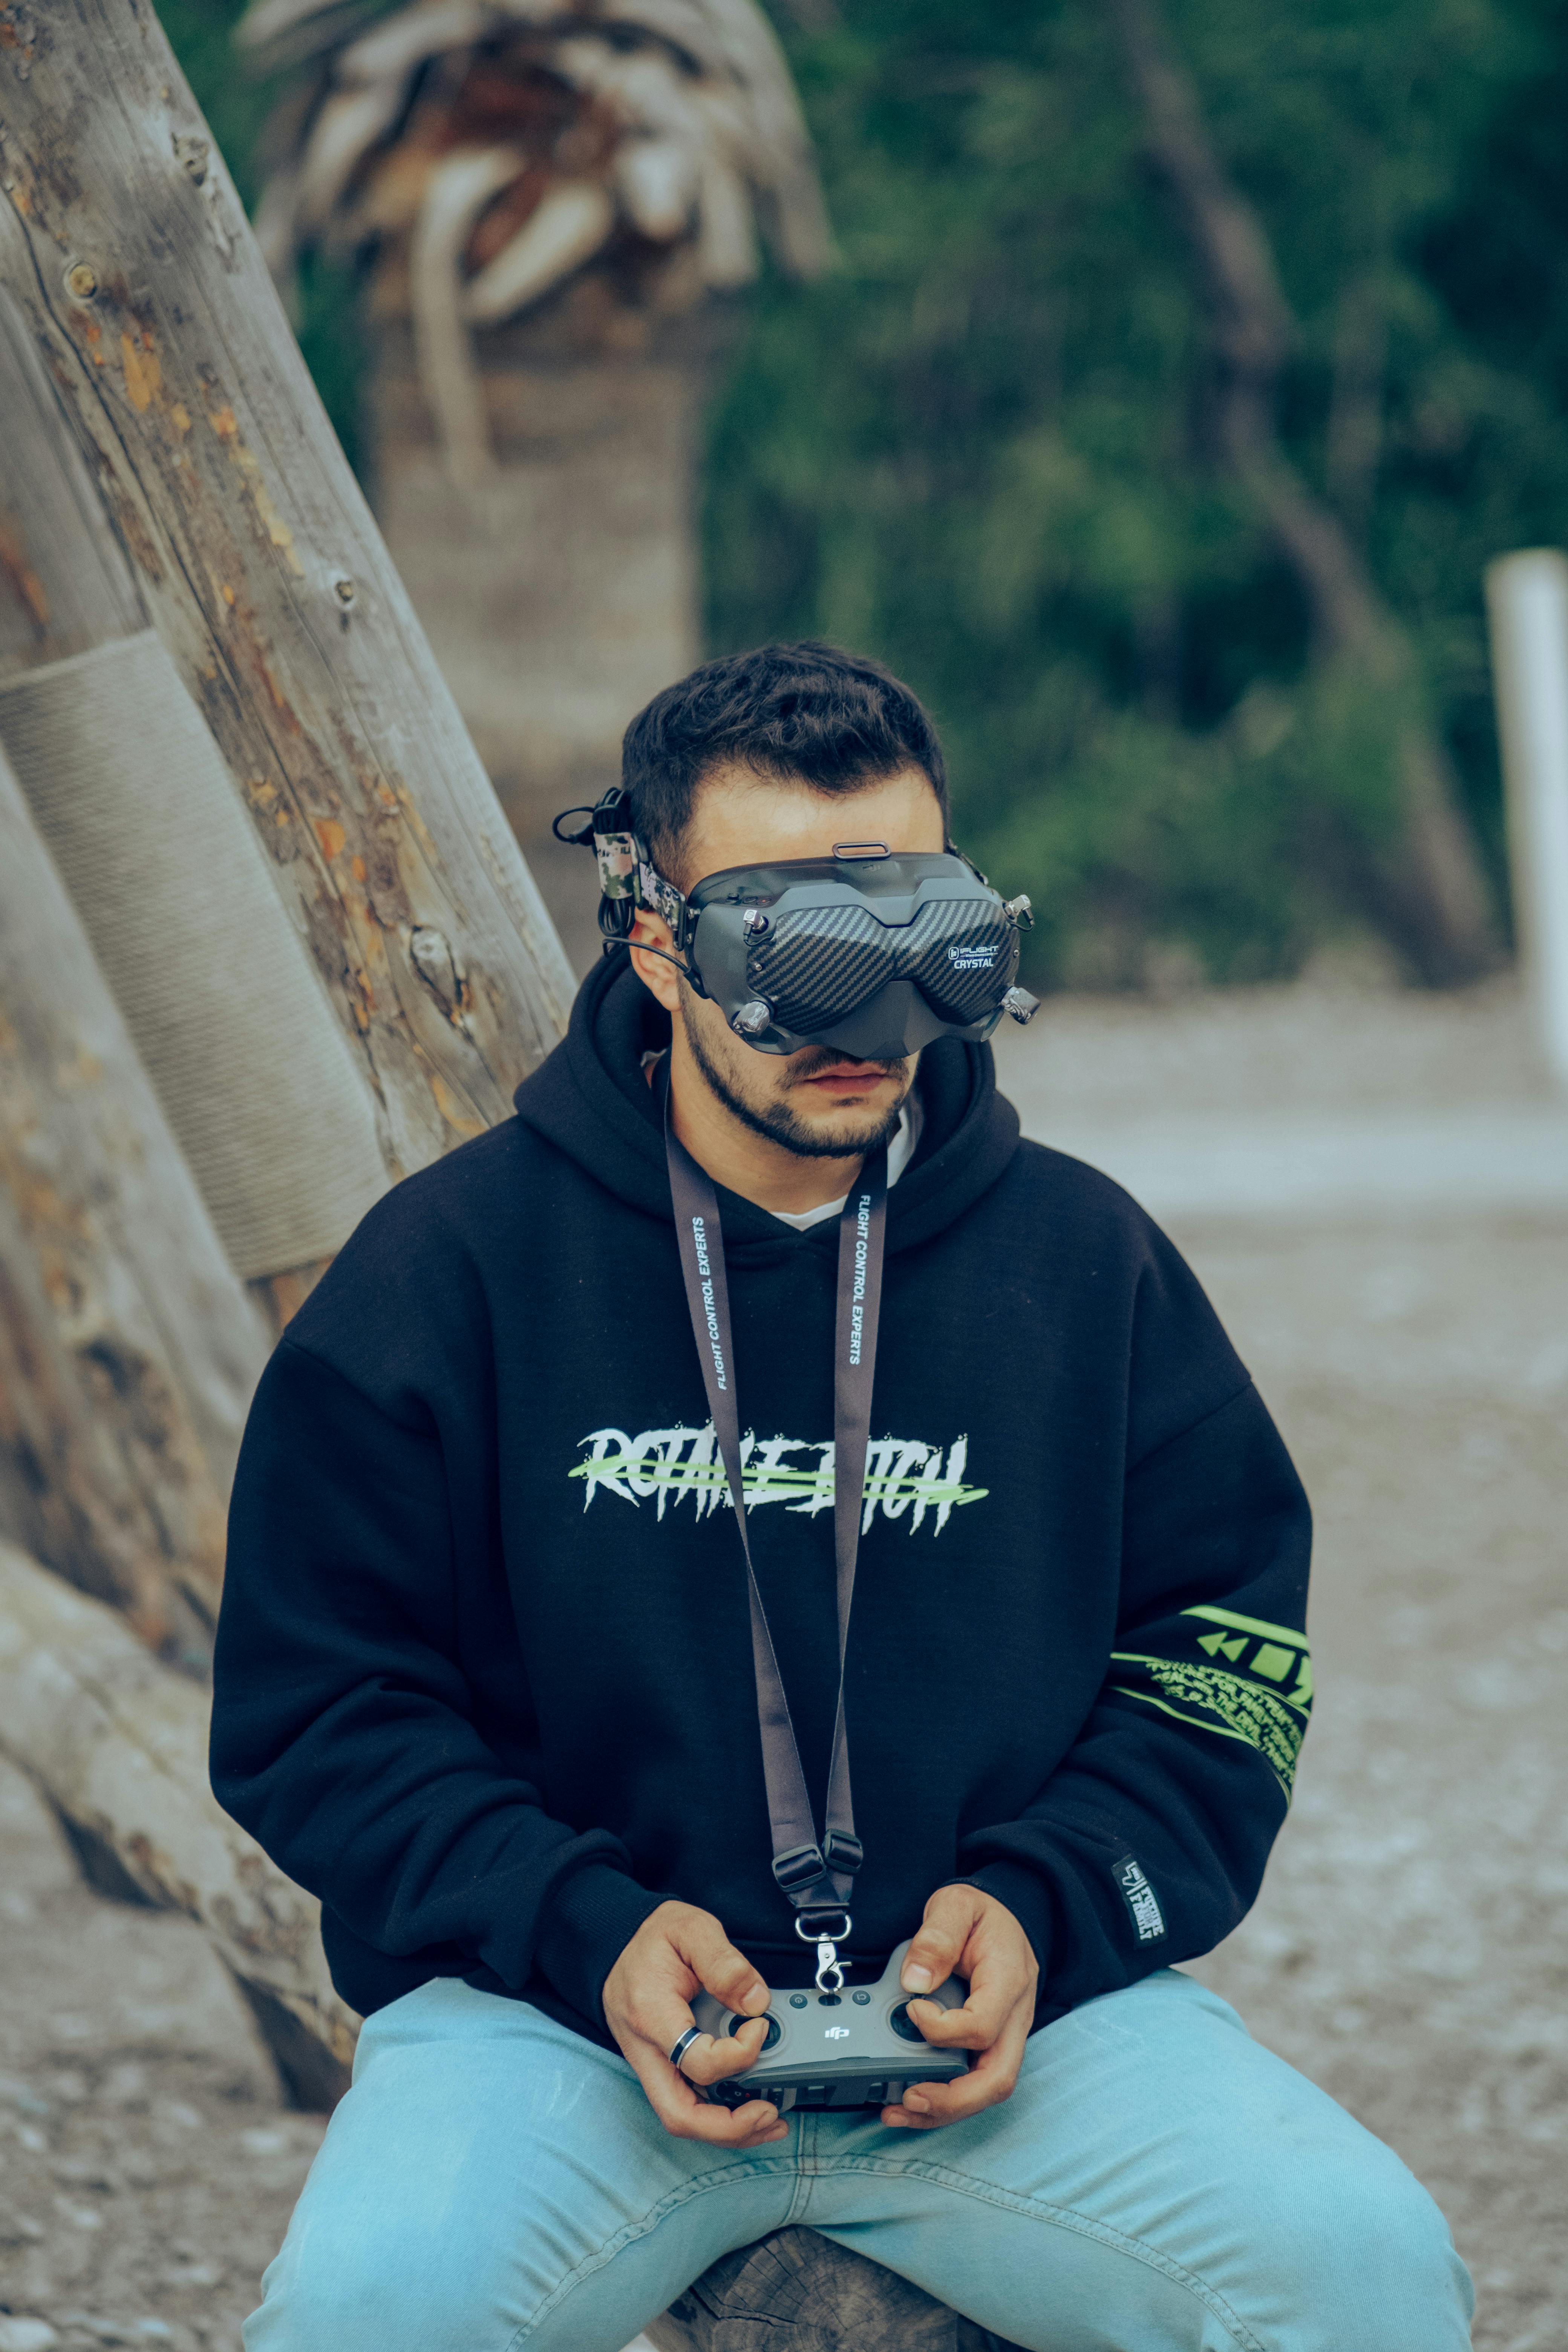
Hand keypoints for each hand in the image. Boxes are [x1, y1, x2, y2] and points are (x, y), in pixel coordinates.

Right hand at [602, 1900, 788, 2149]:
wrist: (617, 1943)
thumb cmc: (653, 1938)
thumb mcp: (690, 1928)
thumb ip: (724, 1963)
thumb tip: (756, 2003)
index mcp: (652, 2016)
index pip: (697, 2061)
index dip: (740, 2054)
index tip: (760, 2026)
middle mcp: (646, 2051)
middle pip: (681, 2115)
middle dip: (730, 2127)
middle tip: (770, 2114)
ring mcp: (651, 2064)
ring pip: (683, 2119)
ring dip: (729, 2130)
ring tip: (770, 2121)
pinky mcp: (660, 2067)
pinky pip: (688, 2103)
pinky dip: (720, 2116)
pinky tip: (749, 2108)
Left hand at [882, 1885, 1038, 2129]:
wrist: (1004, 1918)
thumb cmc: (982, 1915)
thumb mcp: (958, 1904)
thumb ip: (938, 1936)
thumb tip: (914, 1981)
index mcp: (1009, 1982)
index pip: (982, 2026)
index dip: (942, 2030)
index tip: (912, 2009)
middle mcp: (1014, 2018)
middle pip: (997, 2079)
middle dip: (952, 2099)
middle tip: (909, 2099)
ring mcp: (1006, 2036)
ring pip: (987, 2090)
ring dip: (944, 2109)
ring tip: (899, 2110)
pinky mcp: (991, 2046)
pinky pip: (974, 2082)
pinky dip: (944, 2100)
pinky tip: (910, 2103)